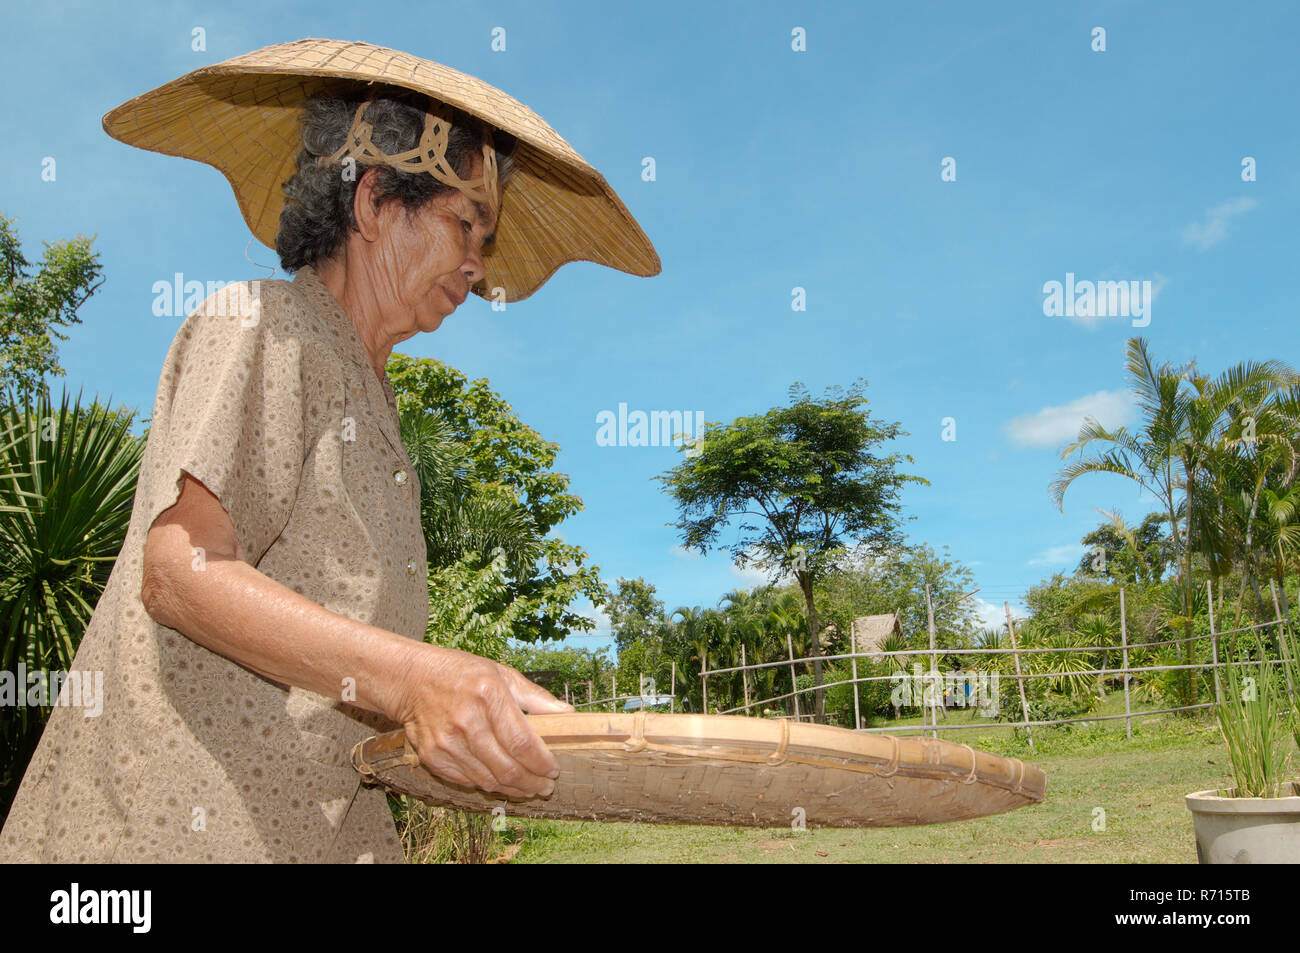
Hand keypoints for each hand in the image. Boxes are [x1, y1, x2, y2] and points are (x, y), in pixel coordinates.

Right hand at [391, 644, 573, 797]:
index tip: (554, 770)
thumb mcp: (502, 674)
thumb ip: (536, 697)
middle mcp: (466, 721)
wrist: (411, 679)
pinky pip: (468, 781)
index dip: (542, 763)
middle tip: (545, 787)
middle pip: (507, 768)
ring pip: (488, 780)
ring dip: (513, 790)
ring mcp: (447, 742)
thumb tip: (569, 715)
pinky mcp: (432, 757)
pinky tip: (502, 783)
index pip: (522, 743)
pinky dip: (488, 785)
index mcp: (488, 695)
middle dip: (532, 783)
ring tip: (528, 789)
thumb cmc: (462, 674)